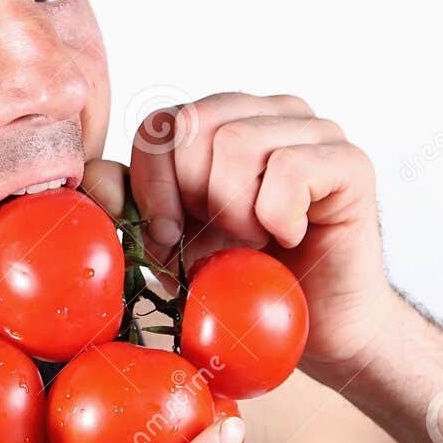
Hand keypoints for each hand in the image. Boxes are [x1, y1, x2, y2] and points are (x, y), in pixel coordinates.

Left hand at [84, 92, 395, 371]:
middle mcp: (270, 113)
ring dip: (234, 212)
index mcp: (225, 121)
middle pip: (193, 124)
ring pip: (236, 141)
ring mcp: (315, 131)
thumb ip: (132, 205)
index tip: (166, 238)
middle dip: (192, 199)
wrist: (320, 329)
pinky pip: (288, 169)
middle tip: (218, 242)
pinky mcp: (349, 162)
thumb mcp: (171, 244)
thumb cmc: (246, 284)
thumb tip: (93, 177)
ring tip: (255, 241)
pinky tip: (291, 238)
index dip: (151, 184)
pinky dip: (276, 218)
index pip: (161, 122)